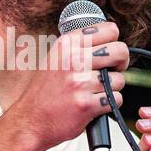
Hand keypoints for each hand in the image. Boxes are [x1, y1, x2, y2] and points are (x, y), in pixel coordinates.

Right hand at [8, 21, 128, 150]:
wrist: (30, 120)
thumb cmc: (44, 92)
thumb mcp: (56, 58)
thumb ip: (80, 47)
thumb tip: (109, 41)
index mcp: (68, 44)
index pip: (110, 30)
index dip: (114, 44)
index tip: (109, 55)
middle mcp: (74, 59)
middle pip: (121, 51)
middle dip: (121, 64)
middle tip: (111, 73)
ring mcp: (80, 82)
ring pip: (120, 79)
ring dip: (111, 89)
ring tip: (93, 93)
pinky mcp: (86, 104)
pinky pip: (116, 99)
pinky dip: (108, 105)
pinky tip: (93, 105)